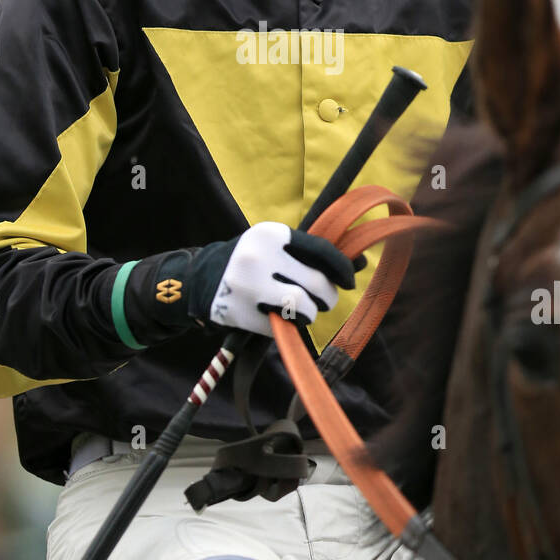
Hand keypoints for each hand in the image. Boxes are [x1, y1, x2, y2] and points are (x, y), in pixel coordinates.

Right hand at [188, 222, 363, 337]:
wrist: (200, 279)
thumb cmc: (250, 260)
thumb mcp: (275, 247)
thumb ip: (311, 254)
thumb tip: (359, 265)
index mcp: (272, 234)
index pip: (322, 251)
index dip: (342, 269)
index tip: (348, 282)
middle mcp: (261, 257)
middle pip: (317, 283)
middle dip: (327, 296)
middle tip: (324, 300)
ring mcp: (249, 287)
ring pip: (303, 307)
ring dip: (311, 313)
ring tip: (303, 310)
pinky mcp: (241, 313)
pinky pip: (282, 325)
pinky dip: (288, 325)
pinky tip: (280, 317)